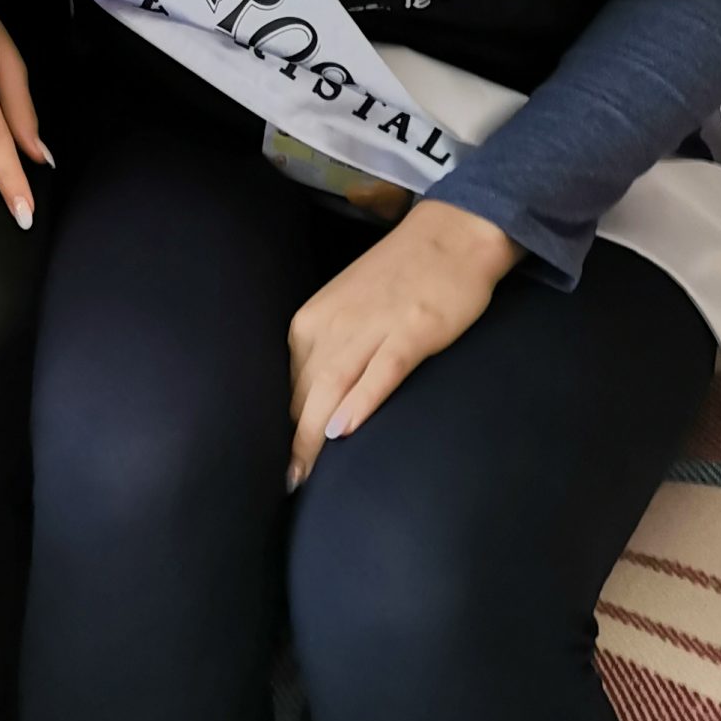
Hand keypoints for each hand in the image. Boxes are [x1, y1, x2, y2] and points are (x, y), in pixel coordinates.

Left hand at [287, 199, 522, 487]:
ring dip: (314, 433)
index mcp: (311, 322)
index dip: (281, 427)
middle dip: (291, 441)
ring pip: (334, 387)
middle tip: (282, 485)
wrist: (451, 235)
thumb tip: (312, 404)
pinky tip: (345, 430)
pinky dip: (362, 399)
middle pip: (305, 393)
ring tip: (300, 474)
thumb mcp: (347, 312)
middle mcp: (333, 326)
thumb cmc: (398, 279)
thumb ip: (327, 351)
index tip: (270, 466)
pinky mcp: (411, 332)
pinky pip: (382, 371)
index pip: (288, 385)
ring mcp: (372, 328)